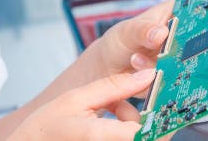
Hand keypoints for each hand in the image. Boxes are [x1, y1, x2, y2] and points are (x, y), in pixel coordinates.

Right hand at [9, 68, 156, 140]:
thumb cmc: (44, 129)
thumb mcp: (77, 98)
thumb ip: (114, 86)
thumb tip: (146, 74)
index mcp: (103, 139)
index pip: (151, 131)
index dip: (162, 113)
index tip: (163, 96)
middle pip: (151, 137)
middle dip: (146, 117)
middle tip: (126, 102)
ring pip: (140, 139)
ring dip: (135, 125)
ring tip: (111, 111)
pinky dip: (126, 132)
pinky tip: (108, 122)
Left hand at [88, 0, 207, 78]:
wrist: (105, 76)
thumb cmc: (118, 45)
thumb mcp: (124, 32)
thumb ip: (141, 31)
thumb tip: (162, 33)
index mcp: (174, 13)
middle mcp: (183, 34)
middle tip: (188, 44)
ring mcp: (183, 57)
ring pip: (200, 59)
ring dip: (174, 65)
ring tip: (143, 62)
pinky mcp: (179, 79)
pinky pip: (187, 82)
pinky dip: (172, 85)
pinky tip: (148, 83)